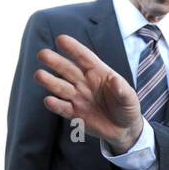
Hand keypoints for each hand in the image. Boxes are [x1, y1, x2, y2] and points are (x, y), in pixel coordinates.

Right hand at [35, 34, 144, 151]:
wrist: (124, 130)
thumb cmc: (127, 108)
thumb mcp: (130, 98)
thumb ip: (122, 89)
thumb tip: (114, 79)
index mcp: (98, 73)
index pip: (84, 58)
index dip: (73, 49)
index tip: (61, 39)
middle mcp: (84, 83)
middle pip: (67, 70)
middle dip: (55, 62)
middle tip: (42, 54)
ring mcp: (78, 98)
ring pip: (61, 87)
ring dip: (50, 81)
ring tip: (38, 75)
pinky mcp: (75, 114)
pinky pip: (63, 108)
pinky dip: (55, 105)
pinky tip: (49, 100)